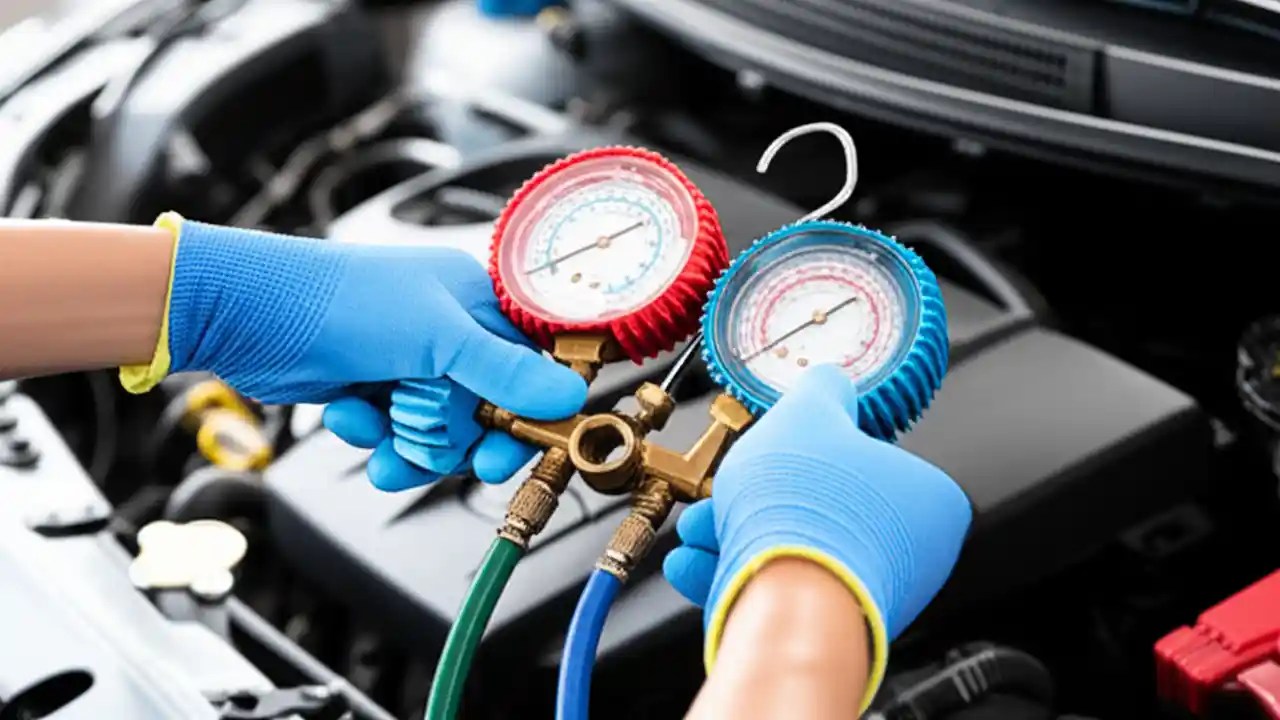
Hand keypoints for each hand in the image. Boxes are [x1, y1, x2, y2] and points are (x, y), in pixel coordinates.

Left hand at [143, 218, 586, 488]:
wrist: (245, 315)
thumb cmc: (337, 301)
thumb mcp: (435, 338)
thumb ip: (505, 372)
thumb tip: (570, 398)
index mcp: (473, 302)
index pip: (526, 369)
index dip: (521, 417)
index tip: (505, 453)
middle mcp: (446, 332)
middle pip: (483, 412)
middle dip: (452, 437)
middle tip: (434, 447)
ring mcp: (408, 362)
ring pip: (438, 431)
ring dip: (409, 444)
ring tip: (382, 438)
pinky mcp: (373, 388)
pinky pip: (397, 434)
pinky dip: (374, 435)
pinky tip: (350, 415)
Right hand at [662, 365, 969, 695]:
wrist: (787, 601)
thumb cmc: (811, 513)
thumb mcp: (808, 414)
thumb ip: (822, 390)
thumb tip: (828, 381)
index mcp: (931, 501)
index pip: (871, 461)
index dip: (815, 453)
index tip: (783, 451)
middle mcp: (910, 558)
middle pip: (818, 510)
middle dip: (756, 498)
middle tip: (726, 489)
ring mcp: (868, 599)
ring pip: (791, 554)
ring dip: (734, 536)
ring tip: (698, 529)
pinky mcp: (825, 633)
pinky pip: (776, 595)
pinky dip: (733, 576)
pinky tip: (696, 563)